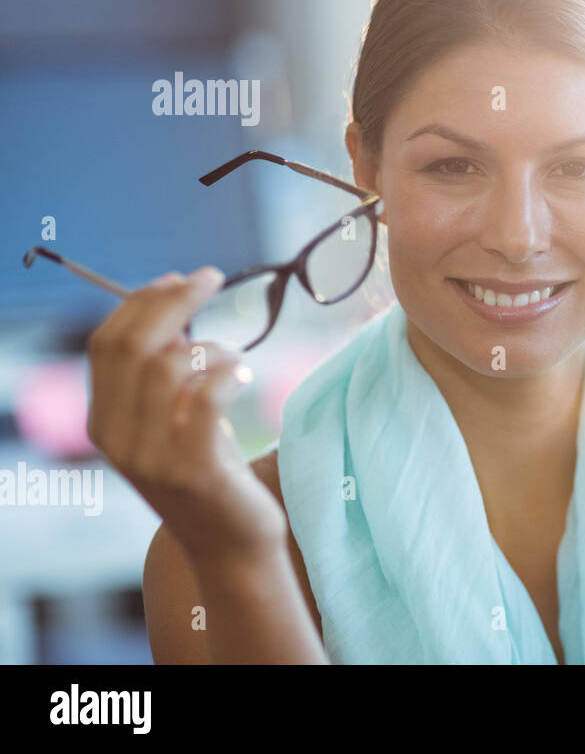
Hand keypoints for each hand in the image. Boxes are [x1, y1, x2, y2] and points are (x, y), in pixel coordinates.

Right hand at [86, 268, 287, 567]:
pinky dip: (228, 374)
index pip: (106, 342)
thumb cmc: (210, 469)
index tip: (178, 279)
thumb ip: (165, 373)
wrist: (231, 541)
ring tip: (234, 357)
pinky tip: (244, 375)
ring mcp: (151, 455)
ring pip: (168, 367)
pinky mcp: (192, 467)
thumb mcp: (174, 419)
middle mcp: (117, 436)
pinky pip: (205, 397)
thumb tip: (177, 305)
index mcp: (104, 420)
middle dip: (174, 301)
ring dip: (211, 347)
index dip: (141, 302)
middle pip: (132, 345)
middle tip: (212, 278)